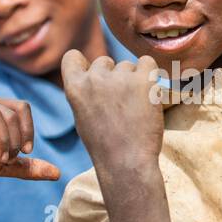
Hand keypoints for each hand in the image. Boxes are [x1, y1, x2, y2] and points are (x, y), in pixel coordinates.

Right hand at [61, 51, 163, 173]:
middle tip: (120, 103)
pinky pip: (148, 63)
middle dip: (112, 76)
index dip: (84, 64)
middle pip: (104, 62)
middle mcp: (94, 78)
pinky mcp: (143, 80)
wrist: (127, 163)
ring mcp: (119, 77)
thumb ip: (86, 92)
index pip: (72, 57)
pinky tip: (148, 95)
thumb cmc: (105, 145)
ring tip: (134, 109)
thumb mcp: (82, 116)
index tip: (93, 77)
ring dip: (132, 80)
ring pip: (127, 66)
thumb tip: (95, 74)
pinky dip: (150, 75)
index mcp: (74, 88)